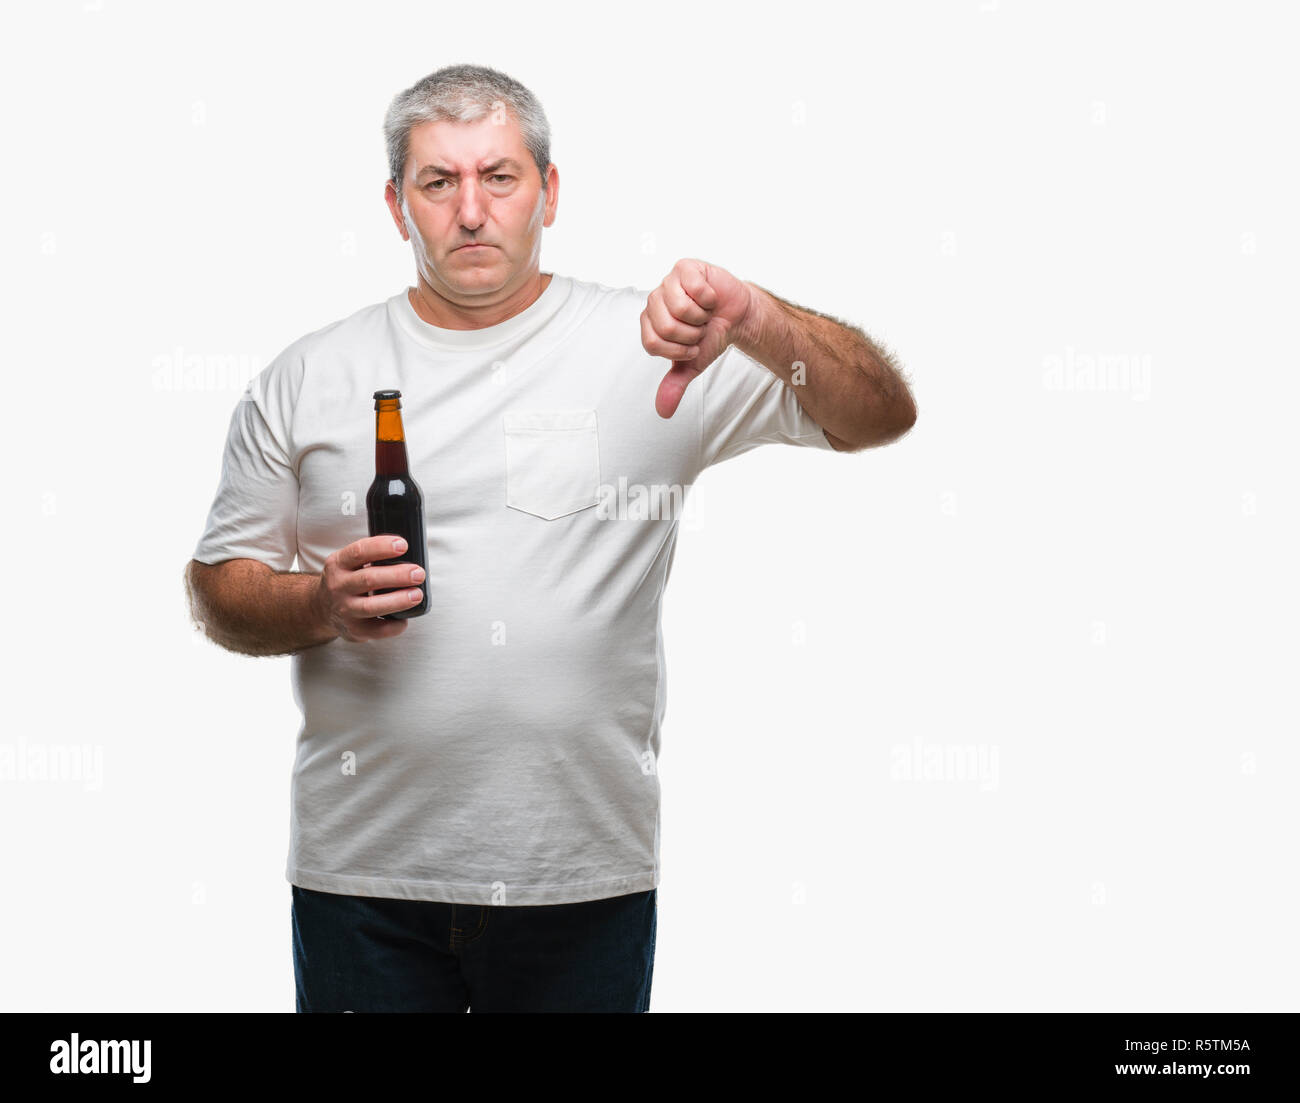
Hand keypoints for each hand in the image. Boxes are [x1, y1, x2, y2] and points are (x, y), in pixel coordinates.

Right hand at [311, 535, 425, 641]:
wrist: (322, 608)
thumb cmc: (345, 581)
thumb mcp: (348, 563)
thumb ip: (370, 556)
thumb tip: (406, 552)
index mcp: (338, 564)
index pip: (359, 552)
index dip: (381, 547)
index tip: (403, 545)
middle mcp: (338, 586)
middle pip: (369, 579)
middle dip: (397, 575)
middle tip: (418, 573)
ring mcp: (345, 609)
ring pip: (372, 606)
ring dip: (398, 600)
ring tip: (417, 594)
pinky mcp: (354, 630)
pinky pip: (378, 630)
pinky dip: (395, 625)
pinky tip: (404, 618)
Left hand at [640, 258, 754, 417]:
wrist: (736, 316)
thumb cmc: (710, 336)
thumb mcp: (692, 364)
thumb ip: (675, 385)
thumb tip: (663, 412)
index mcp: (649, 323)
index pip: (653, 343)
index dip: (677, 350)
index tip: (690, 346)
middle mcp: (653, 301)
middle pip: (665, 326)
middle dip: (691, 334)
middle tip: (699, 329)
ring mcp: (668, 282)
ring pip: (680, 307)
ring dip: (701, 316)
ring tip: (704, 314)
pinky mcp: (685, 268)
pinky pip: (695, 288)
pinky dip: (709, 298)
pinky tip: (709, 298)